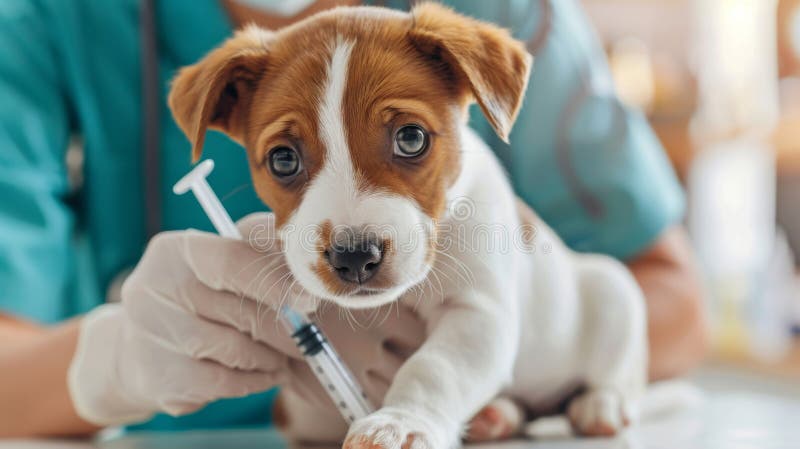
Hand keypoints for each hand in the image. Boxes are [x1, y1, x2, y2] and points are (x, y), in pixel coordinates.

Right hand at [67, 213, 425, 426]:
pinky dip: (255, 379)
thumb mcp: (218, 269)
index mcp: (175, 250)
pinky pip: (224, 381)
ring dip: (272, 355)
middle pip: (242, 309)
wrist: (138, 349)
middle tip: (309, 332)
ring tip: (285, 354)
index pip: (235, 259)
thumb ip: (258, 261)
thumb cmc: (197, 300)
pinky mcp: (158, 375)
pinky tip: (267, 373)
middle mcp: (155, 287)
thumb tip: (313, 273)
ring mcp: (151, 333)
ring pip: (237, 349)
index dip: (278, 280)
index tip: (310, 298)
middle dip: (286, 326)